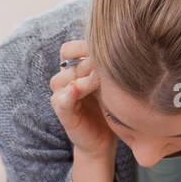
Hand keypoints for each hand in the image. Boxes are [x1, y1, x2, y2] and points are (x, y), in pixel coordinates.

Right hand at [49, 41, 116, 160]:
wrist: (105, 139)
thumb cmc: (110, 108)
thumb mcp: (109, 82)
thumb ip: (105, 66)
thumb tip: (119, 42)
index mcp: (74, 70)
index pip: (68, 49)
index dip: (83, 47)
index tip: (105, 49)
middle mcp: (64, 80)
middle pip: (70, 63)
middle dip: (90, 64)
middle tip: (109, 67)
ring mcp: (61, 96)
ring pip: (64, 79)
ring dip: (83, 78)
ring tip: (101, 81)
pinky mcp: (62, 113)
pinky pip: (61, 100)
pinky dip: (68, 95)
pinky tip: (76, 90)